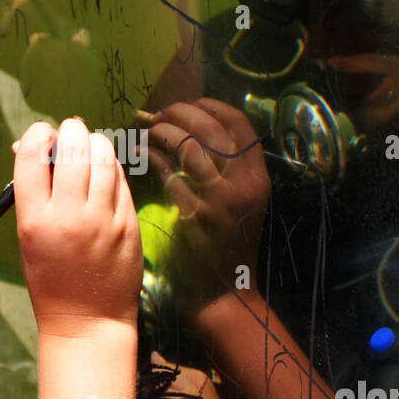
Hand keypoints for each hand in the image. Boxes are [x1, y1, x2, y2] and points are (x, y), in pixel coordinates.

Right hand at [14, 118, 142, 338]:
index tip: (41, 134)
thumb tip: (31, 145)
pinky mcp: (128, 224)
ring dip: (94, 142)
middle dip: (70, 130)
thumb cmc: (50, 277)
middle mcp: (69, 216)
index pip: (34, 157)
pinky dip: (111, 166)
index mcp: (34, 220)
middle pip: (73, 148)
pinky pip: (120, 180)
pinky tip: (104, 169)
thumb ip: (32, 192)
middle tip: (70, 130)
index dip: (37, 134)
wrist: (87, 320)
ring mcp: (103, 220)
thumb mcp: (29, 236)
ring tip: (89, 145)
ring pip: (103, 156)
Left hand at [144, 98, 270, 312]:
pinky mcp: (194, 216)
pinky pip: (169, 173)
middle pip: (211, 127)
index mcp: (258, 177)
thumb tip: (196, 126)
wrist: (222, 293)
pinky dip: (151, 158)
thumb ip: (229, 169)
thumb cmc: (226, 245)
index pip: (239, 123)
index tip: (189, 105)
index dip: (211, 106)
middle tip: (158, 116)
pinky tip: (140, 156)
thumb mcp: (242, 202)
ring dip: (163, 132)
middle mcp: (244, 185)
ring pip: (189, 145)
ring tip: (149, 132)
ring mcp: (220, 201)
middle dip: (180, 113)